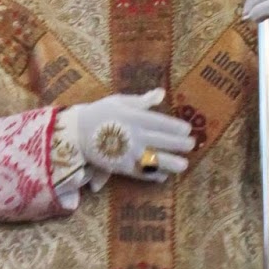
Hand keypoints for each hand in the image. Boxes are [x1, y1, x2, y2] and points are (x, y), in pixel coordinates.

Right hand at [70, 89, 193, 182]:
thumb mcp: (120, 101)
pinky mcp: (122, 167)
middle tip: (191, 145)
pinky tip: (163, 175)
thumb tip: (161, 93)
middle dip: (180, 144)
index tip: (188, 130)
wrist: (76, 132)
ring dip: (172, 163)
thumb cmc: (100, 113)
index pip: (162, 123)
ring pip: (156, 160)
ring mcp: (129, 153)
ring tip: (184, 165)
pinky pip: (142, 173)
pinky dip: (154, 175)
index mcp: (135, 117)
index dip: (177, 128)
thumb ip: (143, 101)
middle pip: (163, 141)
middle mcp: (135, 135)